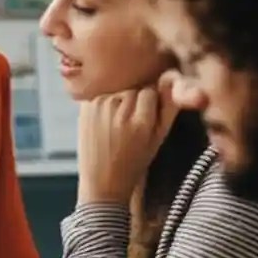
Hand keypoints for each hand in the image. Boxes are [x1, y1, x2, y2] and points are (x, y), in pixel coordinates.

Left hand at [77, 83, 179, 204]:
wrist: (102, 181)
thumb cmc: (135, 161)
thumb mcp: (159, 137)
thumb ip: (169, 107)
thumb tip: (172, 76)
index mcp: (141, 122)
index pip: (151, 91)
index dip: (151, 104)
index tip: (146, 119)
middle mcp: (119, 112)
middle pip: (134, 89)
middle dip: (136, 101)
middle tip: (131, 124)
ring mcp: (100, 108)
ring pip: (118, 90)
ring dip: (120, 101)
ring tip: (117, 125)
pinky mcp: (86, 108)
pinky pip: (103, 95)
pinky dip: (106, 104)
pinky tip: (105, 123)